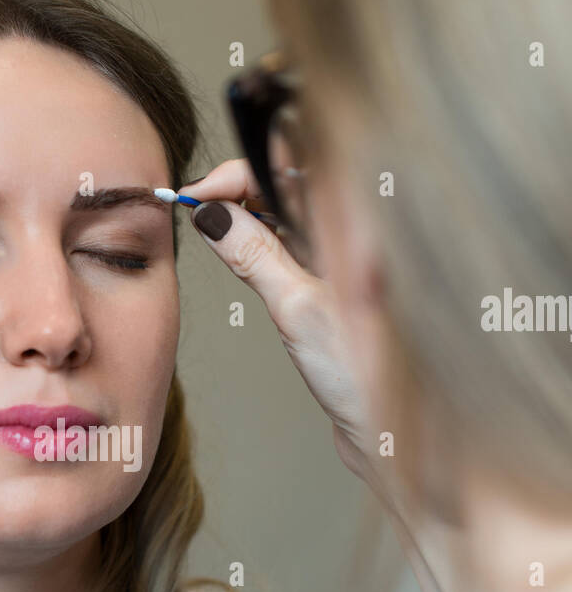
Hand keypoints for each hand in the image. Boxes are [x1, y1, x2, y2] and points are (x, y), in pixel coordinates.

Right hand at [185, 161, 468, 591]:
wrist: (393, 431)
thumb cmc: (366, 376)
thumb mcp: (296, 310)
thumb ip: (253, 254)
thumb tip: (213, 215)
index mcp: (359, 222)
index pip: (295, 160)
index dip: (242, 169)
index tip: (201, 194)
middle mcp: (358, 230)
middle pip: (291, 178)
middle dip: (241, 187)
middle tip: (199, 212)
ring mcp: (348, 254)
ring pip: (290, 209)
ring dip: (249, 213)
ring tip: (215, 232)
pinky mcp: (338, 279)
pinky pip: (295, 240)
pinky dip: (264, 240)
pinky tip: (241, 254)